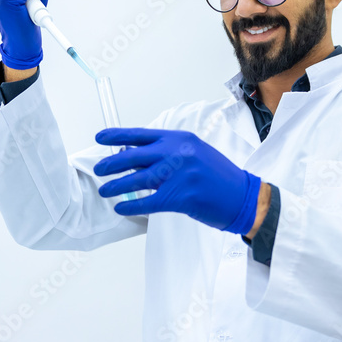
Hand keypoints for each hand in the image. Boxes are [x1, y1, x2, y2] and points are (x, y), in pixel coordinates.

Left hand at [94, 128, 261, 233]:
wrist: (243, 195)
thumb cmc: (216, 175)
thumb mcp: (192, 153)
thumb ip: (165, 152)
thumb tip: (132, 153)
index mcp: (179, 138)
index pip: (141, 134)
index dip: (117, 135)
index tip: (99, 137)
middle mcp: (178, 153)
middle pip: (134, 156)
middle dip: (112, 164)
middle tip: (98, 169)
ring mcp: (179, 175)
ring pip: (138, 179)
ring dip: (117, 185)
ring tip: (104, 190)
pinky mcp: (181, 197)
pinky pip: (148, 202)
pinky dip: (131, 205)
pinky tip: (121, 207)